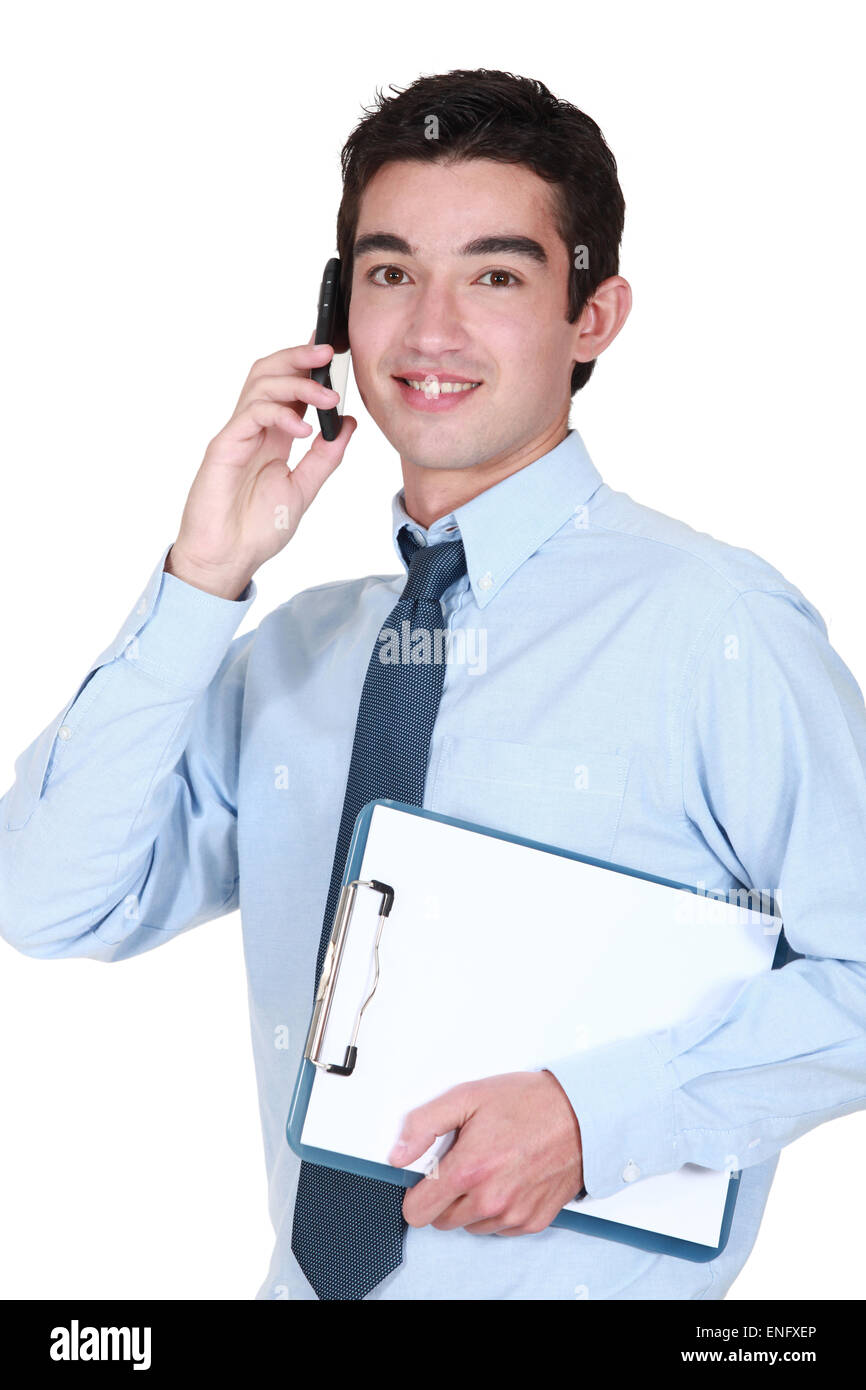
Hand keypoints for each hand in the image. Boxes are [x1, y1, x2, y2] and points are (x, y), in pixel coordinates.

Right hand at [165, 337, 356, 597]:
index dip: (307, 364)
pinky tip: (304, 429)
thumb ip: (326, 457)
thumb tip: (348, 424)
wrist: (227, 559)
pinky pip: (251, 415)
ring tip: (328, 397)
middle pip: (270, 373)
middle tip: (329, 352)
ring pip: (260, 385)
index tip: (334, 350)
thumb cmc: (256, 529)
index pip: (288, 387)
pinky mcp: (224, 447)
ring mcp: (237, 435)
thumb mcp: (304, 490)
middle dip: (299, 357)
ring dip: (297, 383)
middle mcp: (254, 429)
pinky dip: (280, 414)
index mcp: (273, 436)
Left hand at [387, 1070, 583, 1235]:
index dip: (417, 1191)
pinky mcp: (533, 1221)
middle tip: (466, 1161)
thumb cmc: (528, 1103)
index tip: (428, 1175)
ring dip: (472, 1203)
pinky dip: (498, 1209)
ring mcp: (513, 1214)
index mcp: (469, 1170)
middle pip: (441, 1220)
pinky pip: (499, 1227)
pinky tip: (510, 1178)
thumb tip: (398, 1155)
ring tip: (492, 1166)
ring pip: (470, 1225)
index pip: (417, 1211)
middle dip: (445, 1195)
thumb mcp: (467, 1096)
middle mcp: (490, 1200)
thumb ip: (424, 1125)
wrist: (582, 1115)